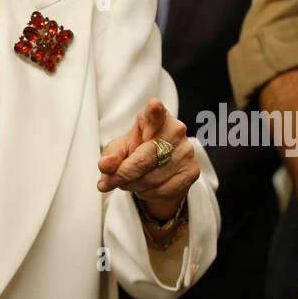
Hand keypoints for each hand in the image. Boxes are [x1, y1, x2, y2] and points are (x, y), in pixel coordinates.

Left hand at [96, 98, 197, 220]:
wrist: (160, 167)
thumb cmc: (137, 150)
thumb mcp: (121, 148)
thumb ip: (112, 155)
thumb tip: (105, 166)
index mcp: (156, 116)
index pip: (155, 114)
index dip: (154, 111)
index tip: (153, 105)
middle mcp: (176, 130)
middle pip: (144, 158)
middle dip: (123, 174)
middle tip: (107, 182)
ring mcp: (186, 151)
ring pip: (152, 178)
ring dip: (132, 185)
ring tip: (127, 182)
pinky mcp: (192, 171)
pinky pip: (163, 190)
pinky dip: (147, 193)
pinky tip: (144, 187)